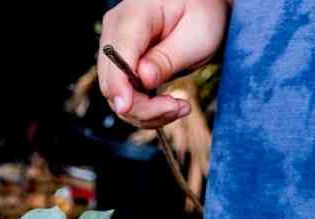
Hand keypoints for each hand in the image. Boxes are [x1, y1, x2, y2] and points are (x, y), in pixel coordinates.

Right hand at [98, 0, 228, 127]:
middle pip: (112, 83)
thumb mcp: (196, 35)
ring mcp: (115, 50)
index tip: (128, 108)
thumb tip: (143, 79)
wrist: (201, 8)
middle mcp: (115, 32)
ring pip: (116, 96)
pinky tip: (170, 106)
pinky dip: (146, 110)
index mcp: (133, 17)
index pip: (116, 57)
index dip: (118, 86)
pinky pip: (124, 96)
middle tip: (179, 108)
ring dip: (147, 113)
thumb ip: (168, 58)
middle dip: (142, 107)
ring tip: (180, 107)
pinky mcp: (120, 66)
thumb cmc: (202, 14)